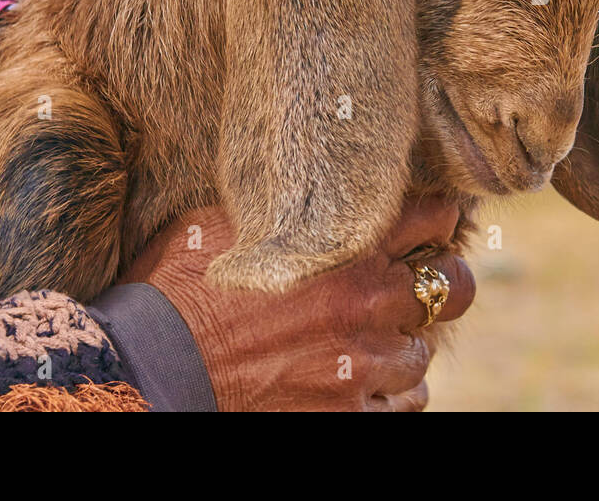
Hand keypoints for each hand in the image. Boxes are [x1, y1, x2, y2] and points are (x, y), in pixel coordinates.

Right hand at [120, 196, 474, 410]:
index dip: (436, 219)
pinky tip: (363, 384)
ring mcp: (363, 363)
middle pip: (451, 284)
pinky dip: (392, 393)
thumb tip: (301, 185)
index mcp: (345, 245)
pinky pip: (407, 402)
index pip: (433, 217)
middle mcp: (366, 302)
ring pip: (423, 349)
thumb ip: (284, 208)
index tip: (430, 224)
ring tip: (371, 342)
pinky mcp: (349, 413)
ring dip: (402, 343)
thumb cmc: (174, 289)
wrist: (147, 368)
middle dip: (440, 279)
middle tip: (420, 283)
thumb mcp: (227, 223)